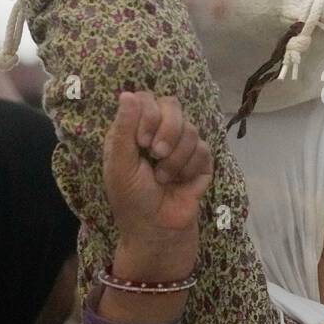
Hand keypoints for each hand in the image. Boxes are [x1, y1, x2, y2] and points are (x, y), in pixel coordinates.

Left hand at [103, 92, 211, 276]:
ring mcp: (182, 146)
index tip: (141, 141)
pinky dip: (190, 168)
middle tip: (156, 155)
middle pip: (172, 105)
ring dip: (176, 158)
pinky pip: (204, 149)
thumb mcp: (119, 165)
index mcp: (135, 130)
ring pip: (190, 129)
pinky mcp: (202, 162)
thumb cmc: (131, 200)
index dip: (148, 114)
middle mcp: (159, 133)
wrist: (158, 230)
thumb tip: (127, 93)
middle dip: (167, 131)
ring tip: (164, 178)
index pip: (146, 99)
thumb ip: (123, 129)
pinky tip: (181, 182)